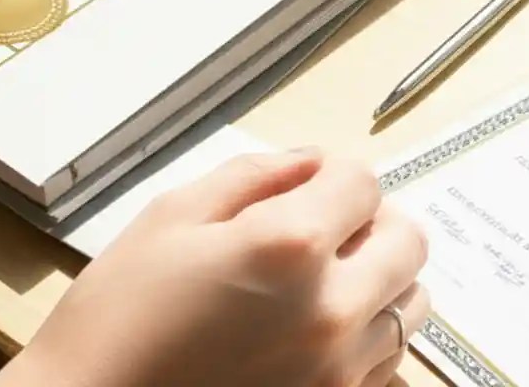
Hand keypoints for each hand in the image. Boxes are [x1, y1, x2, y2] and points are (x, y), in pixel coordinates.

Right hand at [0, 149, 429, 386]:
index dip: (334, 171)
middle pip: (409, 241)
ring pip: (409, 304)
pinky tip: (315, 329)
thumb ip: (253, 176)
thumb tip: (311, 163)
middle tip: (325, 225)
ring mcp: (339, 371)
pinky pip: (389, 361)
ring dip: (379, 278)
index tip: (308, 181)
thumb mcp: (172, 218)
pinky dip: (368, 333)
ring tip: (322, 281)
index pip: (363, 182)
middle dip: (373, 220)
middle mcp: (331, 311)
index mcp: (289, 248)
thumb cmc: (118, 316)